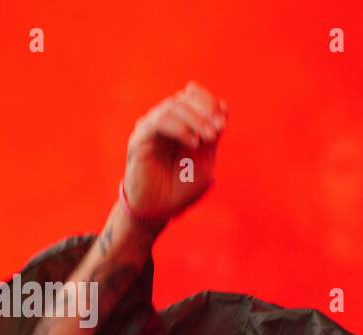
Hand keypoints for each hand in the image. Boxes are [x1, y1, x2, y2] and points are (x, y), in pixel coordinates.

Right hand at [123, 81, 226, 225]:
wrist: (160, 209)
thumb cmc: (182, 187)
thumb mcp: (206, 159)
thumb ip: (213, 134)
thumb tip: (223, 104)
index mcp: (181, 123)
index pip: (193, 96)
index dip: (209, 103)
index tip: (222, 123)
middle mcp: (164, 121)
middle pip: (184, 99)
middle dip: (205, 111)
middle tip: (218, 129)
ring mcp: (151, 128)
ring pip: (172, 108)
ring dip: (195, 121)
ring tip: (208, 139)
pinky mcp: (140, 138)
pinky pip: (159, 123)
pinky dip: (179, 129)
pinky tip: (194, 143)